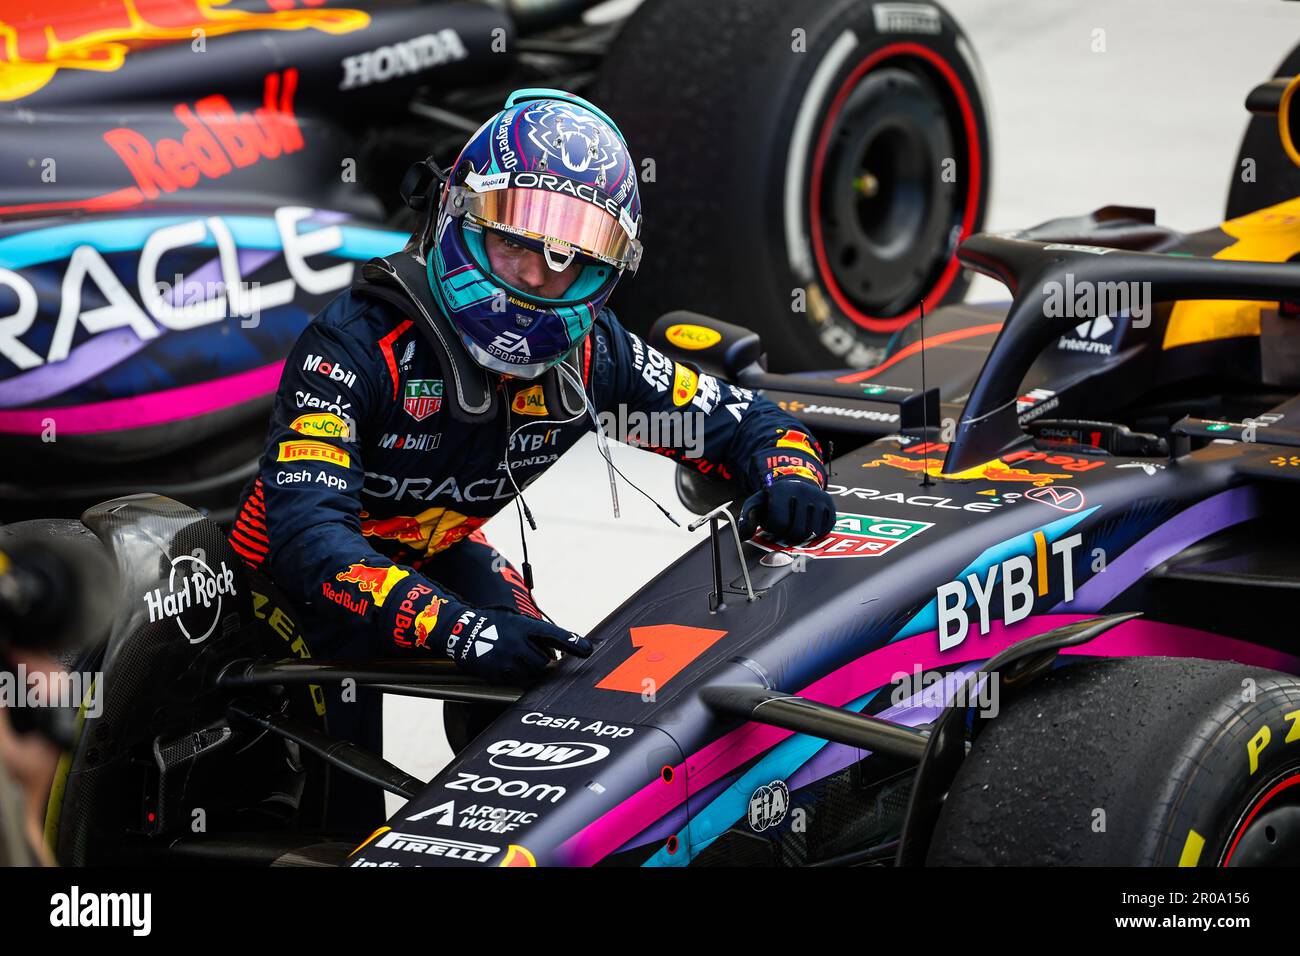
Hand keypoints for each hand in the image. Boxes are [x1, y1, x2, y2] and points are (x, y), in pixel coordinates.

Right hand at [443, 606, 591, 683]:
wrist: (461, 632)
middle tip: (529, 652)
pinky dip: (515, 674)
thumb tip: (554, 652)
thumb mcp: (515, 621)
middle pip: (544, 661)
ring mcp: (507, 659)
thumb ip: (534, 633)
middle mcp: (517, 643)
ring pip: (532, 672)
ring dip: (528, 668)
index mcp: (524, 626)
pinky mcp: (498, 673)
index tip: (588, 649)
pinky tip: (504, 663)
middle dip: (541, 659)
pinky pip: (516, 680)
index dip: (573, 642)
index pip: (554, 635)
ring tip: (514, 656)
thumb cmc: (493, 624)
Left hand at [736, 477, 835, 546]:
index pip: (779, 523)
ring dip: (802, 535)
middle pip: (797, 531)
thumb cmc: (774, 498)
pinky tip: (807, 525)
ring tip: (794, 524)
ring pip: (812, 532)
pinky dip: (816, 533)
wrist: (794, 481)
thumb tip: (743, 535)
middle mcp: (802, 491)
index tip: (772, 524)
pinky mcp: (829, 503)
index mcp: (781, 490)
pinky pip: (826, 528)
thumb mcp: (757, 503)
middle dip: (788, 535)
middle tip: (784, 528)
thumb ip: (747, 517)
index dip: (774, 529)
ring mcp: (817, 496)